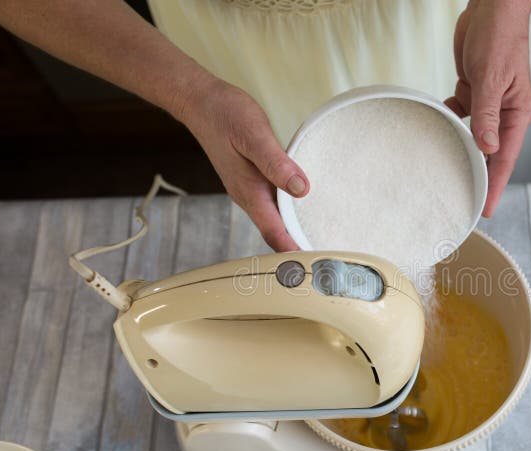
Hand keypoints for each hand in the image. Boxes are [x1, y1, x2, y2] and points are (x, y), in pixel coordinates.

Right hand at [178, 75, 308, 250]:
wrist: (201, 103)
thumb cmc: (225, 115)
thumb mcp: (253, 135)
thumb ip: (276, 163)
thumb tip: (301, 188)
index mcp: (249, 192)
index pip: (275, 234)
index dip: (294, 253)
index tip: (316, 267)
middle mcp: (249, 197)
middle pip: (277, 235)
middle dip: (299, 250)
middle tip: (329, 262)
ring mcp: (250, 190)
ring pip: (276, 221)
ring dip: (295, 232)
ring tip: (323, 243)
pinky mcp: (254, 180)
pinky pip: (275, 204)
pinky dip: (291, 213)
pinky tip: (306, 210)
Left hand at [445, 0, 530, 216]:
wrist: (491, 8)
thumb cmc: (500, 37)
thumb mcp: (492, 78)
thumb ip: (486, 114)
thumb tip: (486, 147)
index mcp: (516, 113)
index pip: (505, 157)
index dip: (495, 184)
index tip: (485, 207)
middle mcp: (504, 112)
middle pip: (491, 153)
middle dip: (479, 175)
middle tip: (464, 200)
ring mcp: (488, 103)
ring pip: (474, 136)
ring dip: (462, 150)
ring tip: (449, 174)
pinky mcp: (473, 91)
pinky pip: (461, 114)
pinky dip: (450, 119)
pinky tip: (441, 121)